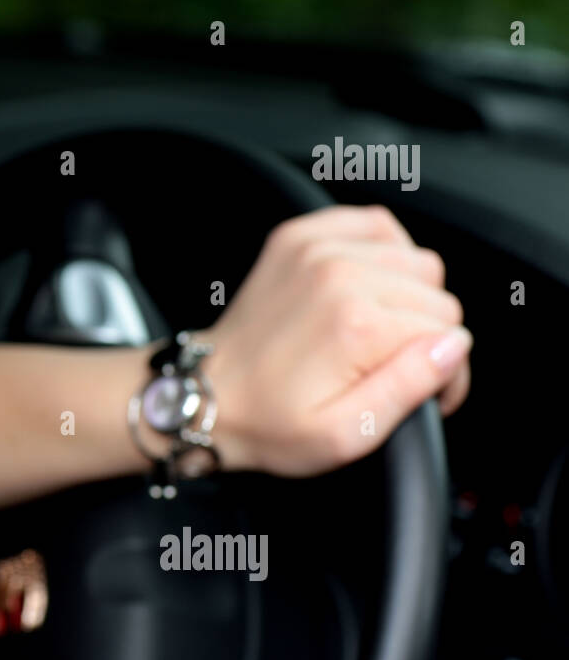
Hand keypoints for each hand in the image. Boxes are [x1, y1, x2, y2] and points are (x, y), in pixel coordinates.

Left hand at [200, 204, 470, 477]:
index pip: (450, 334)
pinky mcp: (300, 238)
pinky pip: (375, 225)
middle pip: (436, 295)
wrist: (206, 395)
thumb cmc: (269, 423)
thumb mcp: (345, 434)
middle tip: (391, 368)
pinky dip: (382, 252)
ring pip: (415, 261)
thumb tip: (452, 346)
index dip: (443, 373)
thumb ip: (409, 387)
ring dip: (406, 295)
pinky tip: (366, 289)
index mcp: (356, 323)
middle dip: (426, 336)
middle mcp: (339, 275)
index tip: (422, 394)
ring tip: (375, 332)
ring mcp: (317, 250)